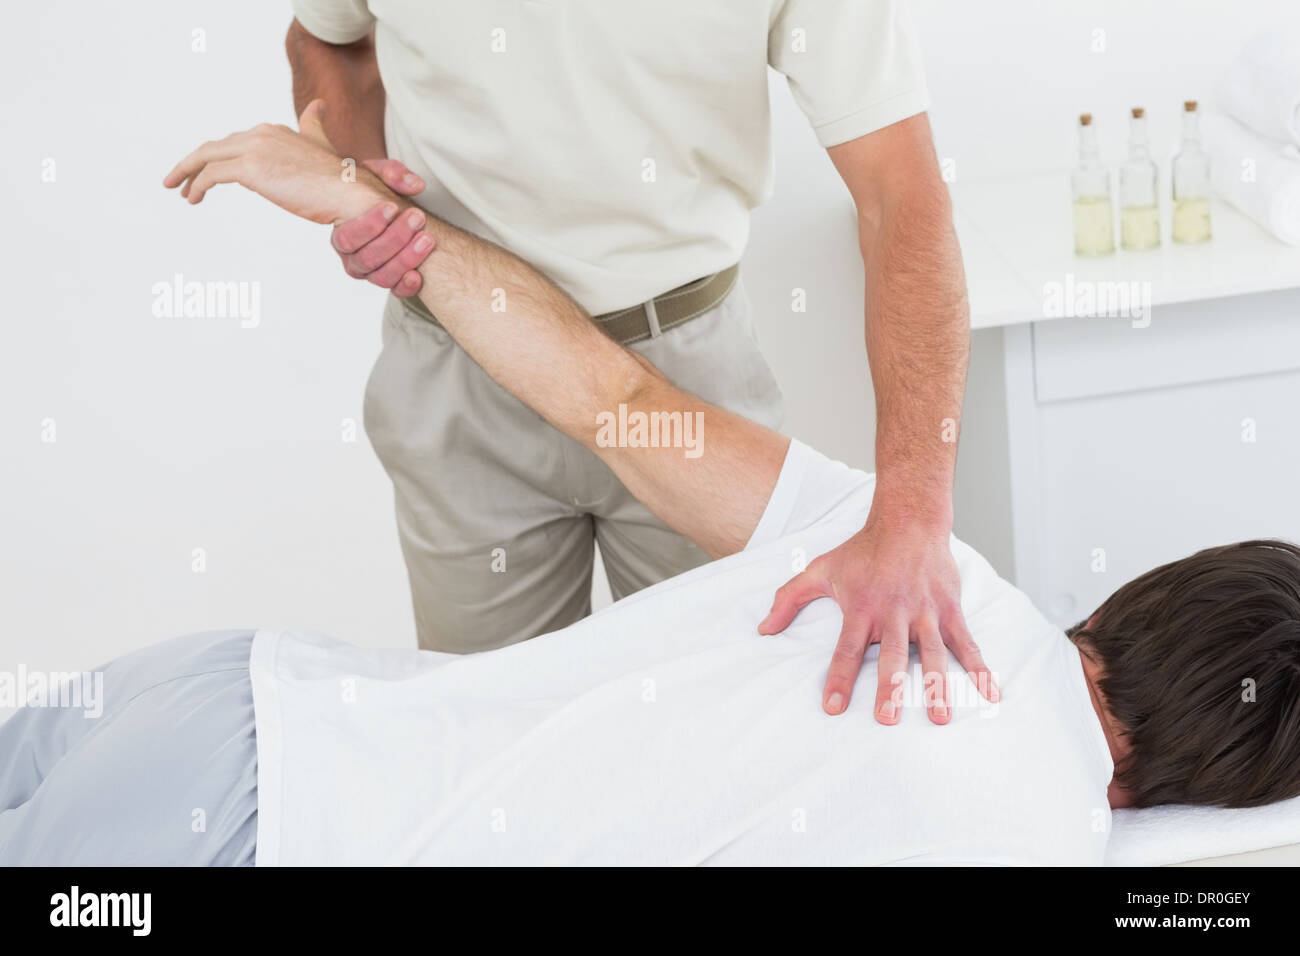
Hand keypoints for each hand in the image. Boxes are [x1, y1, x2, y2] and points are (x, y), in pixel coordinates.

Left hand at [162, 100, 412, 229]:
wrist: (352, 192)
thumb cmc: (341, 180)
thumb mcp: (322, 145)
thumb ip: (314, 125)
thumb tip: (317, 105)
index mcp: (275, 131)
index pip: (236, 141)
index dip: (218, 156)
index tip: (205, 171)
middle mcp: (261, 134)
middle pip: (215, 147)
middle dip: (193, 163)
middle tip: (179, 180)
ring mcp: (255, 149)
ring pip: (206, 157)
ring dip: (188, 174)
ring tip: (181, 191)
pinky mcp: (251, 169)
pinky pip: (212, 175)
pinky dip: (197, 185)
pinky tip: (193, 198)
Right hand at [331, 161, 432, 297]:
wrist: (386, 210)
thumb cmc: (375, 191)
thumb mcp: (379, 173)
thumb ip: (392, 173)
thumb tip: (415, 185)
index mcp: (341, 233)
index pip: (348, 237)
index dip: (370, 224)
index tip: (392, 207)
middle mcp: (352, 257)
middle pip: (368, 258)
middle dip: (395, 238)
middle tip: (417, 218)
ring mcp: (371, 272)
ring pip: (382, 277)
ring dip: (406, 258)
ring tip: (427, 238)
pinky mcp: (389, 280)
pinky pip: (395, 291)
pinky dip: (406, 286)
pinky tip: (418, 274)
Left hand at [758, 510, 998, 723]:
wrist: (909, 521)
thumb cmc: (862, 551)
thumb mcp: (820, 570)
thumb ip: (789, 599)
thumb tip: (763, 629)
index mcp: (862, 608)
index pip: (846, 650)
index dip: (839, 679)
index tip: (833, 707)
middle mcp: (894, 613)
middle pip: (890, 656)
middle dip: (888, 689)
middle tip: (886, 720)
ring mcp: (926, 612)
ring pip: (931, 654)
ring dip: (935, 687)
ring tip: (937, 718)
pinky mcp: (950, 610)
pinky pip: (967, 644)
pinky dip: (981, 669)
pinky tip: (991, 695)